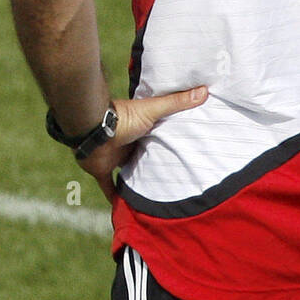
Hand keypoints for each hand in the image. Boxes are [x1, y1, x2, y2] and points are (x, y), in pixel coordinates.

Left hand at [78, 86, 208, 202]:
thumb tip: (205, 90)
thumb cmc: (124, 117)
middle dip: (151, 163)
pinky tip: (124, 209)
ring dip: (135, 180)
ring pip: (127, 171)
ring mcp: (114, 157)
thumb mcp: (154, 109)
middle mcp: (127, 143)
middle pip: (142, 155)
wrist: (94, 130)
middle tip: (170, 176)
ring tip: (153, 193)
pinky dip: (114, 197)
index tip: (180, 149)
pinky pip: (108, 186)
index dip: (165, 141)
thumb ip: (176, 102)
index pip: (155, 136)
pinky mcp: (102, 170)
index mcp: (139, 128)